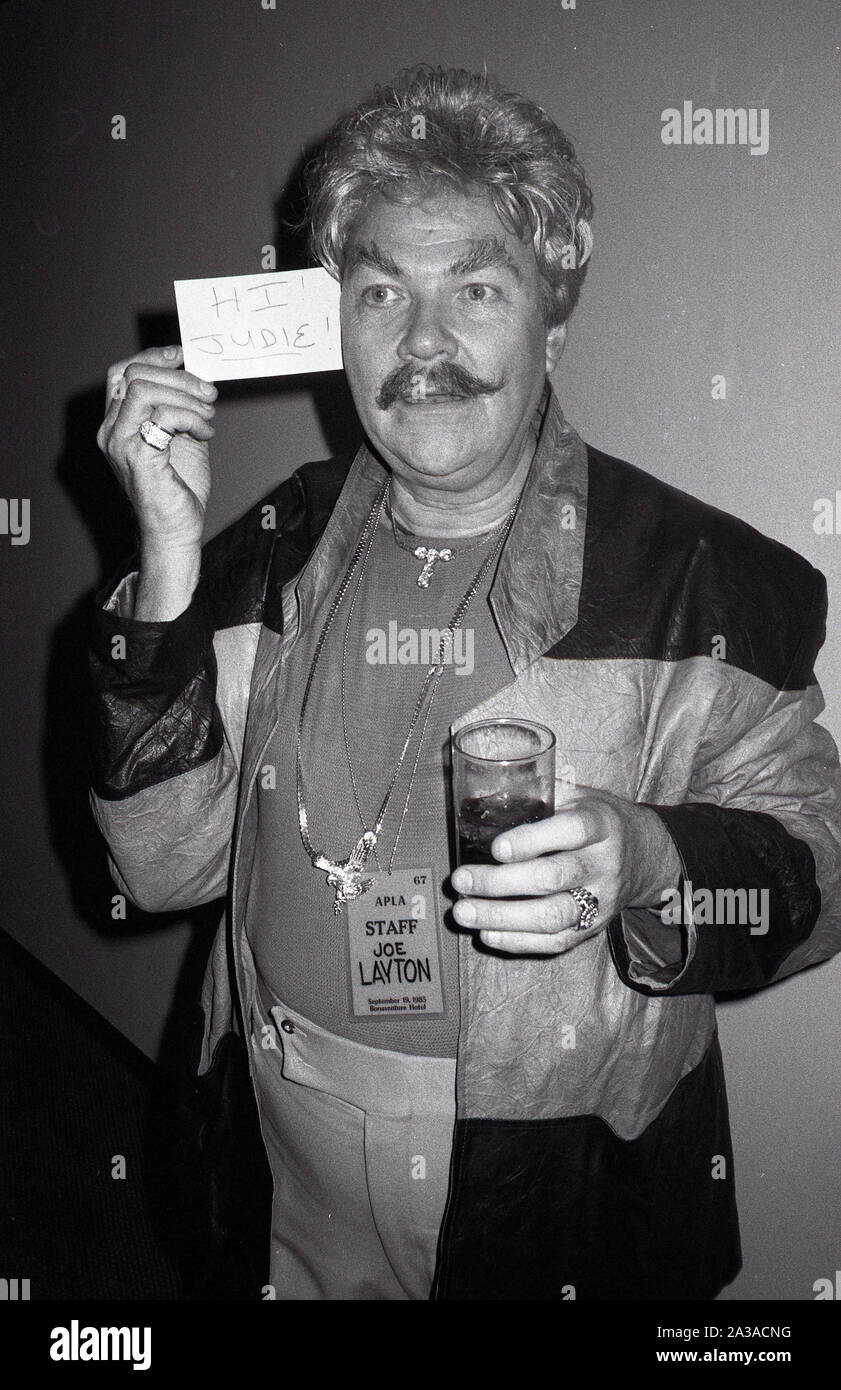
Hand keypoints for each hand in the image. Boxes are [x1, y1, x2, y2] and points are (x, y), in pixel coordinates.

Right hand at [97, 345, 215, 554]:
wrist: (176, 530)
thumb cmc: (179, 488)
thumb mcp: (181, 436)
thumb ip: (180, 407)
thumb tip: (197, 378)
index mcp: (117, 423)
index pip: (122, 372)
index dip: (152, 357)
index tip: (182, 356)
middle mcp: (111, 430)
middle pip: (135, 375)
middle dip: (178, 377)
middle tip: (208, 392)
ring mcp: (120, 443)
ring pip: (145, 389)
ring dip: (186, 396)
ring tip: (208, 416)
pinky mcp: (138, 456)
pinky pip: (164, 417)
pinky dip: (192, 419)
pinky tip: (206, 434)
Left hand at [450, 782, 681, 954]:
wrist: (644, 855)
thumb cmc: (596, 819)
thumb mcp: (578, 795)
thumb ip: (539, 793)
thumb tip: (481, 794)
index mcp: (602, 823)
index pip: (572, 831)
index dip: (533, 840)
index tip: (496, 847)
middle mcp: (605, 864)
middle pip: (554, 877)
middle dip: (501, 882)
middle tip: (460, 880)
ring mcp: (601, 900)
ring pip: (553, 916)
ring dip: (503, 917)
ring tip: (463, 913)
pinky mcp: (593, 927)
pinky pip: (556, 942)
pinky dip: (518, 942)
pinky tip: (487, 934)